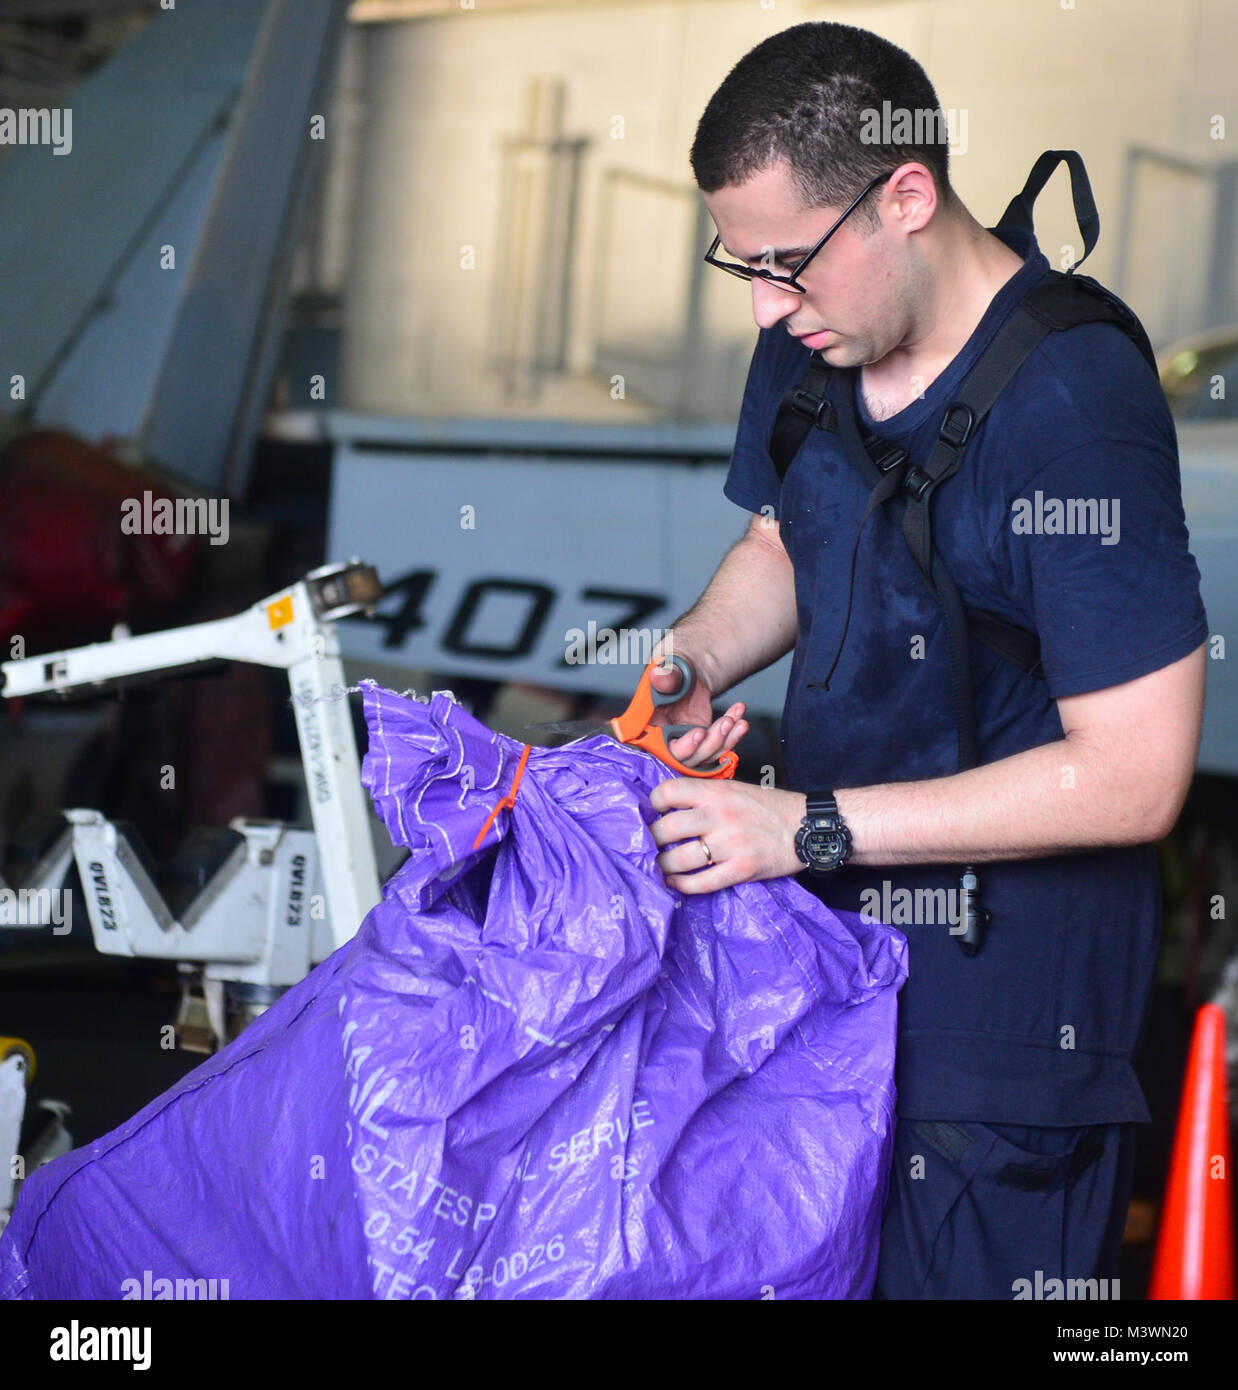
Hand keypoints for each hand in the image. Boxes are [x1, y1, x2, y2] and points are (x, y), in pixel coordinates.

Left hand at [647, 779, 807, 892]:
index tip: (652, 813)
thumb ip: (704, 795)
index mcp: (715, 792)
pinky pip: (701, 883)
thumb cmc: (768, 807)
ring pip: (679, 859)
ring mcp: (729, 845)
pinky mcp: (739, 870)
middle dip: (652, 839)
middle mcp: (718, 816)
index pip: (668, 792)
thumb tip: (669, 806)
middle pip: (666, 829)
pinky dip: (682, 885)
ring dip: (663, 865)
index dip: (653, 803)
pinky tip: (675, 882)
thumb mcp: (734, 789)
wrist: (805, 826)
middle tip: (651, 845)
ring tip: (660, 865)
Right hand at [648, 659, 748, 769]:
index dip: (678, 746)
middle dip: (705, 745)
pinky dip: (731, 737)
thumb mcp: (670, 666)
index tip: (698, 733)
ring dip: (722, 740)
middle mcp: (662, 737)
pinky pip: (716, 748)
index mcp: (646, 722)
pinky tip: (739, 720)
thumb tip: (659, 678)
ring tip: (732, 719)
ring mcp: (683, 743)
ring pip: (702, 756)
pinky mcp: (701, 743)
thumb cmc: (675, 668)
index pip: (654, 745)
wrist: (694, 669)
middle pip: (681, 758)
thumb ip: (666, 675)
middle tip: (722, 725)